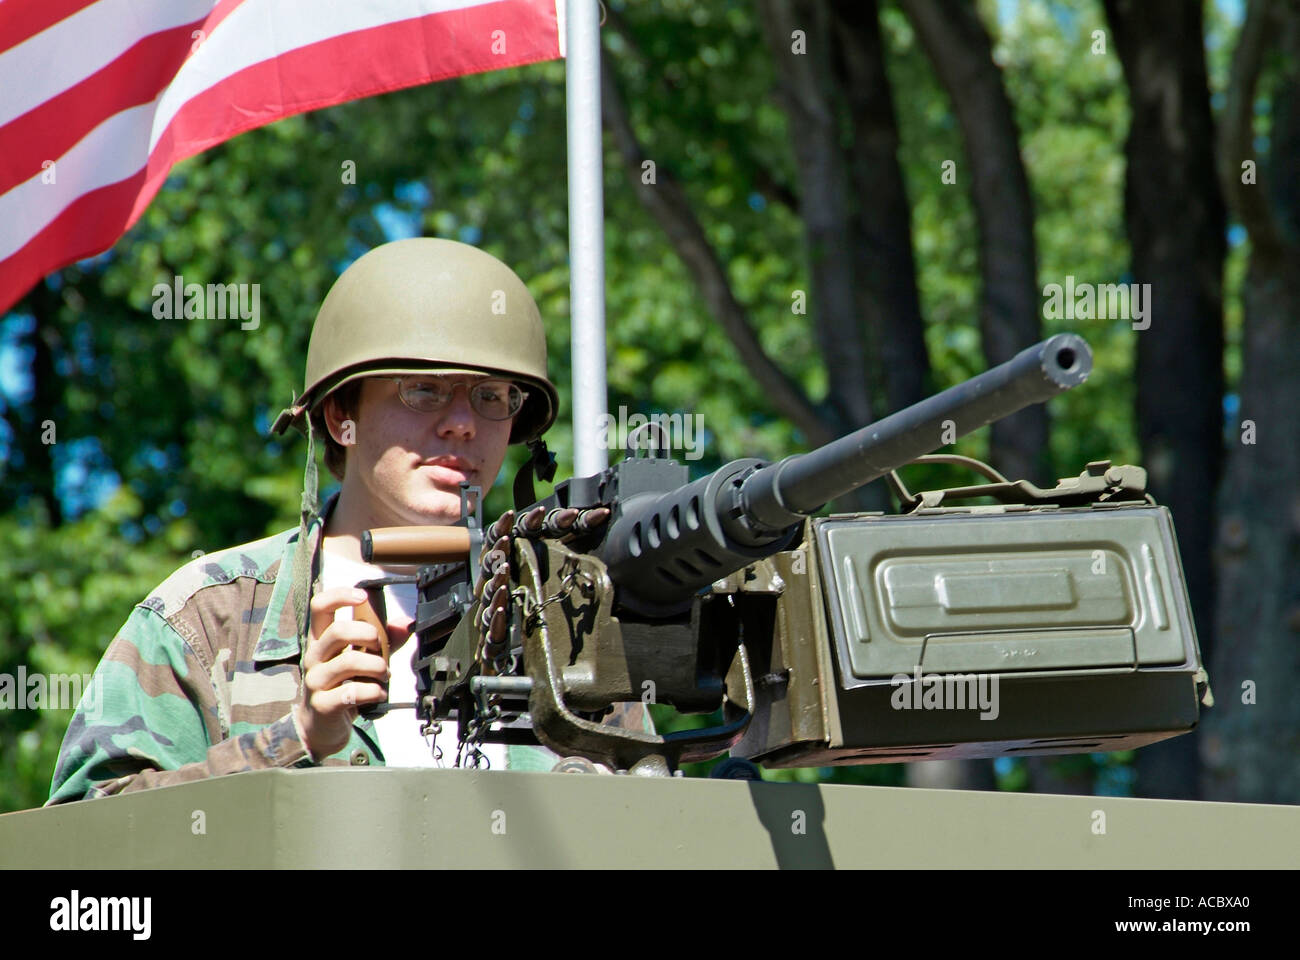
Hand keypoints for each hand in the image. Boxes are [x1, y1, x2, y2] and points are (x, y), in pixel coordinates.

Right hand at [293, 586, 390, 758]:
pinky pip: (351, 692)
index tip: (363, 596)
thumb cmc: (341, 685)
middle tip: (381, 648)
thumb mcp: (359, 659)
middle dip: (368, 635)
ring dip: (376, 666)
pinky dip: (373, 691)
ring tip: (384, 674)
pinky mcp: (323, 704)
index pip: (319, 606)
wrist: (321, 726)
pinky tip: (378, 694)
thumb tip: (406, 623)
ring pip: (348, 662)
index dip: (340, 595)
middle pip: (337, 631)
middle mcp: (314, 656)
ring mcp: (316, 681)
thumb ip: (381, 640)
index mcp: (321, 639)